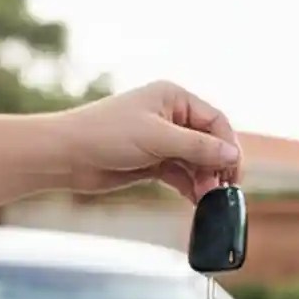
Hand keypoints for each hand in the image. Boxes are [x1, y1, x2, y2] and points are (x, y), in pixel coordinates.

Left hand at [55, 81, 241, 201]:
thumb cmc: (106, 134)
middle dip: (216, 166)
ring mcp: (161, 140)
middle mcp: (170, 116)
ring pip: (196, 161)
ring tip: (207, 198)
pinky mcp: (152, 162)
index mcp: (173, 97)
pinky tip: (196, 200)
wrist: (66, 155)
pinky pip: (181, 175)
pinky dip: (190, 187)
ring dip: (204, 180)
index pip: (215, 121)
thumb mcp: (157, 138)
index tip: (233, 171)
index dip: (228, 146)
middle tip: (220, 190)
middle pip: (208, 142)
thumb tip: (232, 154)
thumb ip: (198, 147)